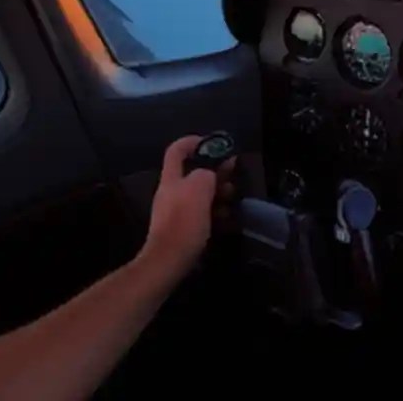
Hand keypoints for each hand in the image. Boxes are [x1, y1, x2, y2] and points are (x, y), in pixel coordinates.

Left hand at [139, 135, 236, 276]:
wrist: (169, 260)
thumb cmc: (184, 221)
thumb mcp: (200, 188)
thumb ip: (207, 173)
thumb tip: (211, 174)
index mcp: (171, 179)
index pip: (176, 150)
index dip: (193, 141)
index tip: (213, 143)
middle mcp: (171, 192)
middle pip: (192, 173)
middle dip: (214, 171)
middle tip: (233, 175)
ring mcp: (175, 211)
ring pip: (199, 194)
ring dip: (217, 192)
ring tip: (232, 198)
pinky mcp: (182, 228)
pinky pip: (200, 212)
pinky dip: (213, 211)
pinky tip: (225, 218)